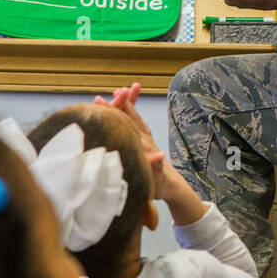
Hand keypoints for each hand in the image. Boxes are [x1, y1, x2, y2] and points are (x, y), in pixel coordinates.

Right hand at [95, 84, 206, 223]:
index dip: (117, 111)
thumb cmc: (163, 184)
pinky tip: (124, 107)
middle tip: (103, 95)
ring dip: (125, 105)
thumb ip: (157, 166)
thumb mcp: (158, 178)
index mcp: (143, 145)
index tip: (106, 100)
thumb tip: (159, 155)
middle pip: (130, 117)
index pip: (128, 124)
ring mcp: (145, 139)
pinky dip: (130, 114)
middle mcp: (144, 139)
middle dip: (118, 105)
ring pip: (133, 118)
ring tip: (116, 91)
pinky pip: (136, 124)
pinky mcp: (145, 142)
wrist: (173, 185)